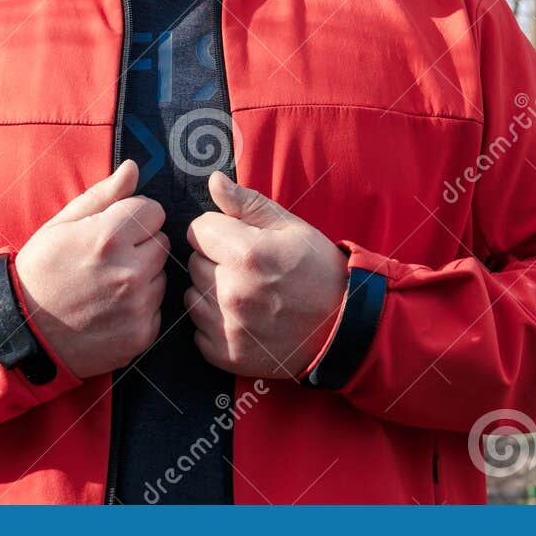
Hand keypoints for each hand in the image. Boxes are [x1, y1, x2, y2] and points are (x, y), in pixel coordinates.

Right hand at [12, 158, 167, 379]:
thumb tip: (133, 168)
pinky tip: (111, 309)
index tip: (114, 229)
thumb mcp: (61, 225)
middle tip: (108, 259)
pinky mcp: (142, 333)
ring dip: (143, 275)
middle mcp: (129, 271)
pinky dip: (140, 307)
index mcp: (109, 237)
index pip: (154, 210)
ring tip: (107, 285)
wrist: (23, 332)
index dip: (134, 216)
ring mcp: (137, 305)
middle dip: (141, 245)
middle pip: (161, 241)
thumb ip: (103, 195)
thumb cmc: (40, 272)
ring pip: (161, 274)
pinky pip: (156, 307)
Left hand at [184, 171, 347, 378]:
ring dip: (212, 292)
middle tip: (248, 269)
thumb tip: (214, 180)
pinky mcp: (226, 355)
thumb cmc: (318, 271)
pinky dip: (214, 324)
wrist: (343, 327)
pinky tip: (243, 318)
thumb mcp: (291, 227)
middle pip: (194, 263)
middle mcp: (232, 292)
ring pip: (192, 297)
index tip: (239, 239)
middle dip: (215, 260)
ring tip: (246, 294)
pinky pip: (198, 331)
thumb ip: (247, 203)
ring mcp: (228, 327)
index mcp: (246, 254)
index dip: (218, 230)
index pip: (197, 230)